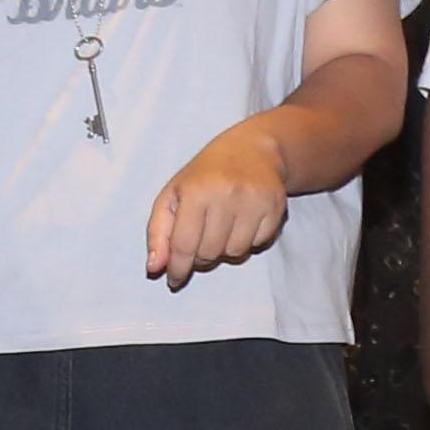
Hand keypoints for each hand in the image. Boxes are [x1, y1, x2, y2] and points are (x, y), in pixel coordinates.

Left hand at [148, 118, 293, 285]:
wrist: (252, 149)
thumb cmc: (204, 175)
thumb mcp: (172, 196)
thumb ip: (158, 233)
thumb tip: (154, 268)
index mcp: (196, 190)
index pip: (183, 244)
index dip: (177, 268)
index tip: (174, 279)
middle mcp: (227, 194)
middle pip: (209, 253)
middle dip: (201, 257)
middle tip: (200, 243)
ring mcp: (254, 200)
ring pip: (235, 253)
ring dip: (225, 251)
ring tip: (221, 230)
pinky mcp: (276, 206)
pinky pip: (258, 245)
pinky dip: (247, 242)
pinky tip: (242, 223)